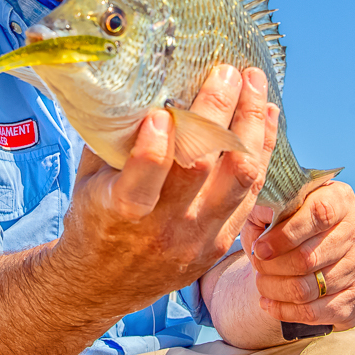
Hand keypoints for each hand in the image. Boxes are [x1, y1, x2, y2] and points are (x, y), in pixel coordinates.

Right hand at [58, 65, 278, 307]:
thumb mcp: (89, 179)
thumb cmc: (94, 218)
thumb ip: (113, 138)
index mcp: (119, 213)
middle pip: (201, 167)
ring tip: (255, 82)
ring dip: (252, 124)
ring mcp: (197, 237)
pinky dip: (263, 150)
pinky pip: (252, 192)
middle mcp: (163, 229)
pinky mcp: (220, 242)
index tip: (160, 111)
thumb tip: (137, 82)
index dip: (152, 149)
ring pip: (240, 176)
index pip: (140, 184)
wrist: (103, 284)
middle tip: (227, 70)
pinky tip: (265, 116)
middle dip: (218, 111)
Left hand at [240, 182, 354, 330]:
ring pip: (308, 288)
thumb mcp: (276, 208)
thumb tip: (260, 223)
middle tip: (257, 268)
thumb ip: (265, 209)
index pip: (318, 215)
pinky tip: (269, 303)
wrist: (317, 249)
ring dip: (275, 289)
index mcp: (340, 199)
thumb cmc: (290, 224)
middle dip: (272, 267)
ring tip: (261, 284)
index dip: (284, 235)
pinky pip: (316, 312)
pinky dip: (285, 311)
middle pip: (308, 258)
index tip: (259, 249)